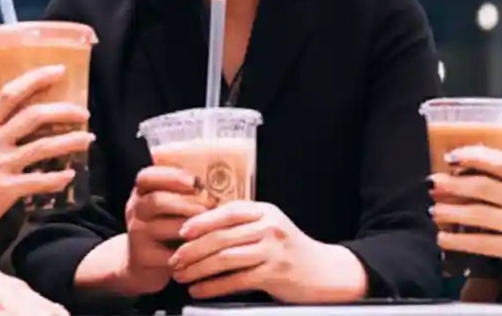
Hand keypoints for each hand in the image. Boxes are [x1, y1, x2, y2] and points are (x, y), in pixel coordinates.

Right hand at [0, 66, 94, 253]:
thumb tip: (17, 128)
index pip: (8, 94)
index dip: (36, 79)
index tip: (59, 70)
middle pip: (33, 116)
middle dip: (63, 110)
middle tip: (84, 112)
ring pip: (43, 146)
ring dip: (70, 141)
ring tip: (88, 139)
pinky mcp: (4, 191)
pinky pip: (39, 180)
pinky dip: (58, 178)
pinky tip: (70, 176)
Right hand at [120, 166, 207, 294]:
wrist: (142, 262)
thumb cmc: (167, 225)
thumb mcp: (169, 205)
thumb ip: (186, 191)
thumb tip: (219, 180)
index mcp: (141, 192)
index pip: (147, 177)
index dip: (170, 176)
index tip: (194, 181)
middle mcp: (135, 211)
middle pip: (157, 201)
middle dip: (188, 201)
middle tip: (211, 203)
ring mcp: (137, 235)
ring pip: (166, 228)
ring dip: (192, 225)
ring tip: (212, 224)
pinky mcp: (144, 258)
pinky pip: (171, 253)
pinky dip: (190, 250)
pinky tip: (206, 247)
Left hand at [170, 201, 365, 302]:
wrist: (325, 272)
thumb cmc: (292, 250)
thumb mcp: (272, 227)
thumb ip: (245, 225)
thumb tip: (204, 229)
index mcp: (266, 211)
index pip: (227, 211)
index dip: (202, 221)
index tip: (182, 231)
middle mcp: (269, 227)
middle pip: (222, 236)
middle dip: (193, 249)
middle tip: (175, 258)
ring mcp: (272, 250)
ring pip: (225, 258)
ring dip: (198, 268)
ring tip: (183, 275)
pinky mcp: (273, 274)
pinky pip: (235, 279)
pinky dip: (213, 286)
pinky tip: (200, 289)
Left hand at [429, 145, 501, 280]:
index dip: (477, 156)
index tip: (456, 154)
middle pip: (486, 186)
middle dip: (456, 183)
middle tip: (435, 181)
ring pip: (481, 214)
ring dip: (452, 211)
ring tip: (434, 209)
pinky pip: (485, 244)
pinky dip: (461, 242)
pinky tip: (445, 240)